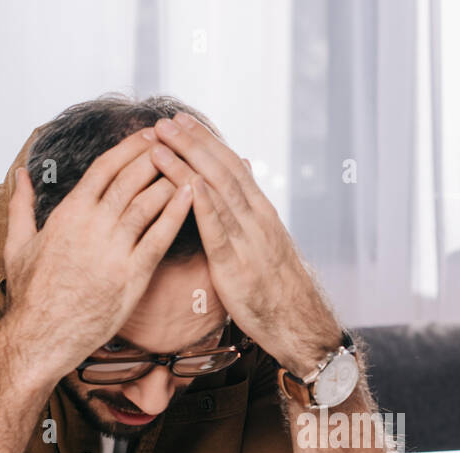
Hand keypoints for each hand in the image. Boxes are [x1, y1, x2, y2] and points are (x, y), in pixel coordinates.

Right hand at [1, 133, 194, 383]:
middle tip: (177, 140)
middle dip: (155, 155)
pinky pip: (160, 237)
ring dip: (170, 179)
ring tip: (190, 163)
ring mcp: (114, 250)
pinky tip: (193, 196)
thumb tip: (21, 174)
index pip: (104, 168)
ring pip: (148, 203)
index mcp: (68, 213)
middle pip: (130, 179)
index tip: (148, 135)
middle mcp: (92, 226)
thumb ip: (21, 205)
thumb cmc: (30, 294)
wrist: (41, 335)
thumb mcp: (17, 243)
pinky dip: (177, 213)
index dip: (129, 147)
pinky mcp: (132, 276)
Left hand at [145, 114, 341, 372]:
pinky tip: (188, 185)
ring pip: (216, 193)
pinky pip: (219, 231)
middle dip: (191, 143)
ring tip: (160, 143)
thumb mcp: (266, 243)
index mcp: (262, 212)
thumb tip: (242, 177)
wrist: (299, 324)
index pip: (231, 166)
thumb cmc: (278, 287)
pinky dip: (204, 205)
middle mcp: (257, 219)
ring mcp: (249, 241)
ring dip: (186, 165)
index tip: (182, 121)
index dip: (205, 141)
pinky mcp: (237, 267)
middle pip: (221, 170)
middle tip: (164, 121)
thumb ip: (250, 212)